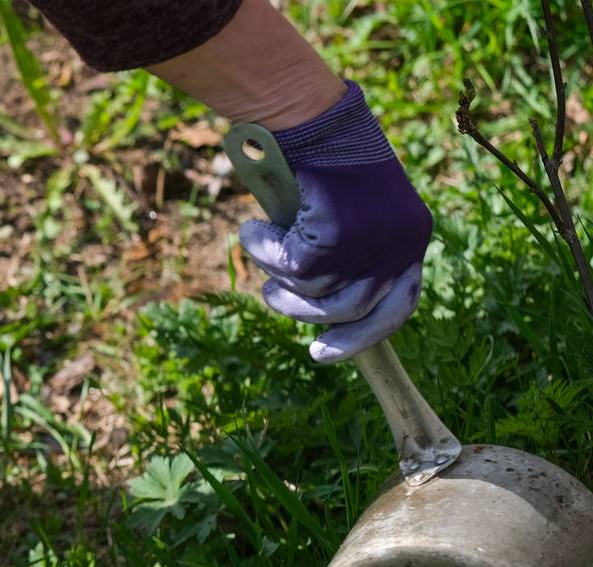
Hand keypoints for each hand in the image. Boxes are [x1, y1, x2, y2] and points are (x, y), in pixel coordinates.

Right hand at [238, 82, 432, 363]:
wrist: (315, 116)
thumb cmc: (327, 156)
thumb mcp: (353, 210)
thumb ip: (350, 253)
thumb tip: (321, 303)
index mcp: (412, 238)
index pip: (398, 306)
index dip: (359, 337)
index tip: (321, 352)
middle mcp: (401, 244)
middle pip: (351, 310)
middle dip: (304, 313)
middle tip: (274, 297)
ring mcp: (371, 243)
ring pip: (313, 291)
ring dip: (277, 275)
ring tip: (260, 247)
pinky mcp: (336, 235)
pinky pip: (290, 266)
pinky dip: (264, 250)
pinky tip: (253, 228)